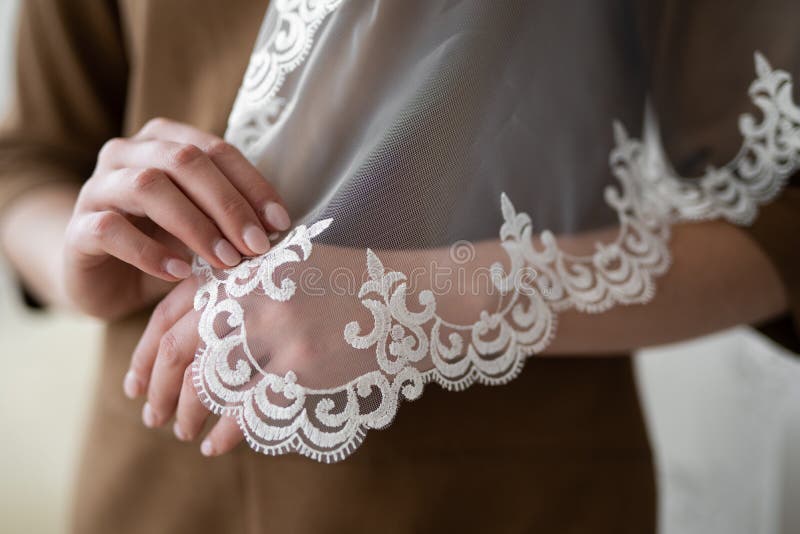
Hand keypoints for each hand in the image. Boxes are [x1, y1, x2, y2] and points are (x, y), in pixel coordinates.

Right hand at [62, 118, 291, 318]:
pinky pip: (110, 230)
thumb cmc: (163, 243)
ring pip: (147, 187)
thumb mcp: (204, 225)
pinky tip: (180, 273)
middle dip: (227, 204)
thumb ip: (231, 215)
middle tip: (256, 245)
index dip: (251, 184)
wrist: (103, 279)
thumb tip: (279, 225)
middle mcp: (126, 154)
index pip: (215, 150)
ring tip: (226, 260)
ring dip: (195, 225)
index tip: (280, 222)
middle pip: (183, 160)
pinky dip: (150, 253)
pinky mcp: (77, 229)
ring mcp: (96, 188)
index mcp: (163, 141)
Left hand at [125, 244, 392, 456]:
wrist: (410, 297)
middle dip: (156, 389)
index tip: (136, 381)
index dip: (145, 352)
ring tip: (184, 433)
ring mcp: (277, 330)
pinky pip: (248, 408)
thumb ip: (244, 283)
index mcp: (244, 269)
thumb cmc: (352, 283)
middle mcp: (252, 296)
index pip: (172, 312)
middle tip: (151, 415)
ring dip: (187, 414)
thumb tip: (195, 325)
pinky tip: (217, 444)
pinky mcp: (303, 365)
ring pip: (207, 382)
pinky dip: (227, 432)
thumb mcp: (292, 268)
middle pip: (178, 349)